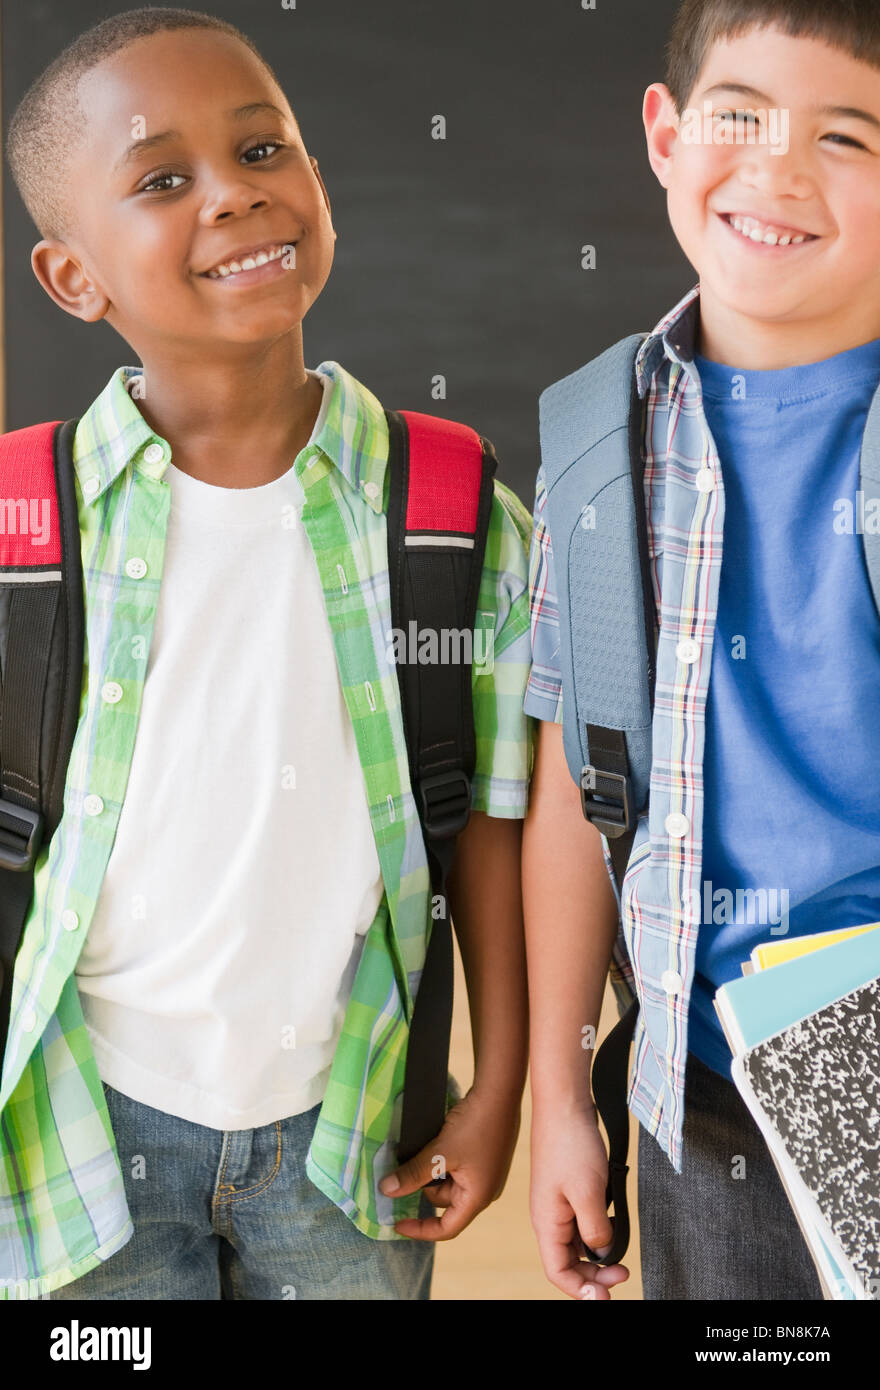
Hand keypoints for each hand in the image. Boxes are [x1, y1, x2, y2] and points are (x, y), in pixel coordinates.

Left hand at [378, 1083, 520, 1239]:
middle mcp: (485, 1190)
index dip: (420, 1229)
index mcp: (478, 1197)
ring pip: (448, 1182)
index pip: (446, 1228)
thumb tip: (386, 1191)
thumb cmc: (475, 1125)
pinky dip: (441, 1161)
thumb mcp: (440, 1153)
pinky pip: (456, 1168)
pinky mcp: (484, 1156)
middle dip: (423, 1189)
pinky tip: (433, 1144)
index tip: (396, 1223)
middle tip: (403, 1172)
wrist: (499, 1091)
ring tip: (419, 1154)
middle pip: (445, 1202)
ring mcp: (486, 1172)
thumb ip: (413, 1174)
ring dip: (431, 1173)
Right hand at [530, 1101, 630, 1299]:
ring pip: (577, 1242)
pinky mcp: (569, 1189)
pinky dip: (599, 1229)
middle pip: (568, 1261)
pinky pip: (582, 1221)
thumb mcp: (589, 1193)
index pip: (559, 1272)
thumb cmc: (571, 1144)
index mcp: (546, 1222)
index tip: (606, 1296)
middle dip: (595, 1274)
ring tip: (622, 1253)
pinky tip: (615, 1221)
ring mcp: (558, 1203)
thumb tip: (603, 1251)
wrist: (565, 1103)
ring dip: (598, 1253)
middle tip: (623, 1275)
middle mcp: (549, 1217)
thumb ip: (596, 1230)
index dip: (582, 1289)